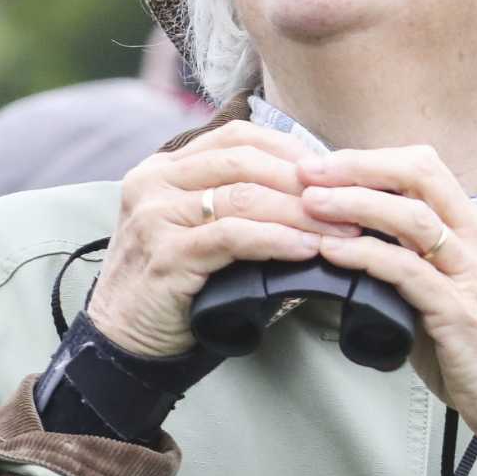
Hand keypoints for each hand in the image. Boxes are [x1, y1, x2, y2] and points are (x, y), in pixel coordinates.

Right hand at [87, 121, 360, 357]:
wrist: (124, 339)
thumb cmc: (178, 284)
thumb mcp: (203, 230)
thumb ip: (240, 204)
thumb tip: (319, 194)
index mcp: (165, 168)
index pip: (238, 136)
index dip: (292, 149)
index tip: (335, 174)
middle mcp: (154, 182)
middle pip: (244, 160)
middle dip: (305, 181)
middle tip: (352, 203)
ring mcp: (155, 216)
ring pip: (243, 196)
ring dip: (301, 212)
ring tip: (341, 230)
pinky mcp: (164, 254)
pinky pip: (232, 236)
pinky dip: (276, 240)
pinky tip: (307, 249)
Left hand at [298, 145, 476, 475]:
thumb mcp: (452, 298)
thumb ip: (412, 272)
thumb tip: (352, 258)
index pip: (425, 168)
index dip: (371, 160)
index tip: (325, 167)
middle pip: (419, 174)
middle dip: (357, 166)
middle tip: (308, 171)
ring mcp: (471, 276)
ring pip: (410, 216)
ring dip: (352, 203)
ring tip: (308, 203)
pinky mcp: (458, 311)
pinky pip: (405, 269)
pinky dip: (362, 253)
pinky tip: (330, 251)